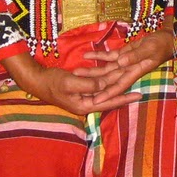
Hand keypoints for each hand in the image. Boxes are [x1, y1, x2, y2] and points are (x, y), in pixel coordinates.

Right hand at [2, 51, 142, 118]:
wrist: (37, 80)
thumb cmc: (51, 83)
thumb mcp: (70, 83)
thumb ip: (89, 84)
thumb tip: (106, 84)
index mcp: (86, 105)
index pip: (109, 102)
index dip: (125, 98)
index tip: (139, 94)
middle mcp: (88, 102)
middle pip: (110, 95)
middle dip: (125, 88)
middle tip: (140, 79)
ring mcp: (86, 95)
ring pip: (106, 88)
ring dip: (118, 81)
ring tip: (134, 75)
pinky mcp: (83, 87)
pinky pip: (99, 83)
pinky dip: (108, 77)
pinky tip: (117, 71)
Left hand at [79, 26, 172, 100]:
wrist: (167, 38)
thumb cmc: (162, 45)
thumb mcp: (150, 49)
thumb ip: (136, 56)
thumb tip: (121, 63)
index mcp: (135, 72)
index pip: (119, 86)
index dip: (107, 94)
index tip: (94, 101)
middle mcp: (128, 70)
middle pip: (108, 79)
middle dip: (92, 83)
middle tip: (75, 84)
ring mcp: (125, 63)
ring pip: (105, 69)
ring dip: (91, 71)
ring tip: (76, 71)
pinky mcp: (124, 54)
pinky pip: (109, 57)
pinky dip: (98, 56)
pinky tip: (86, 55)